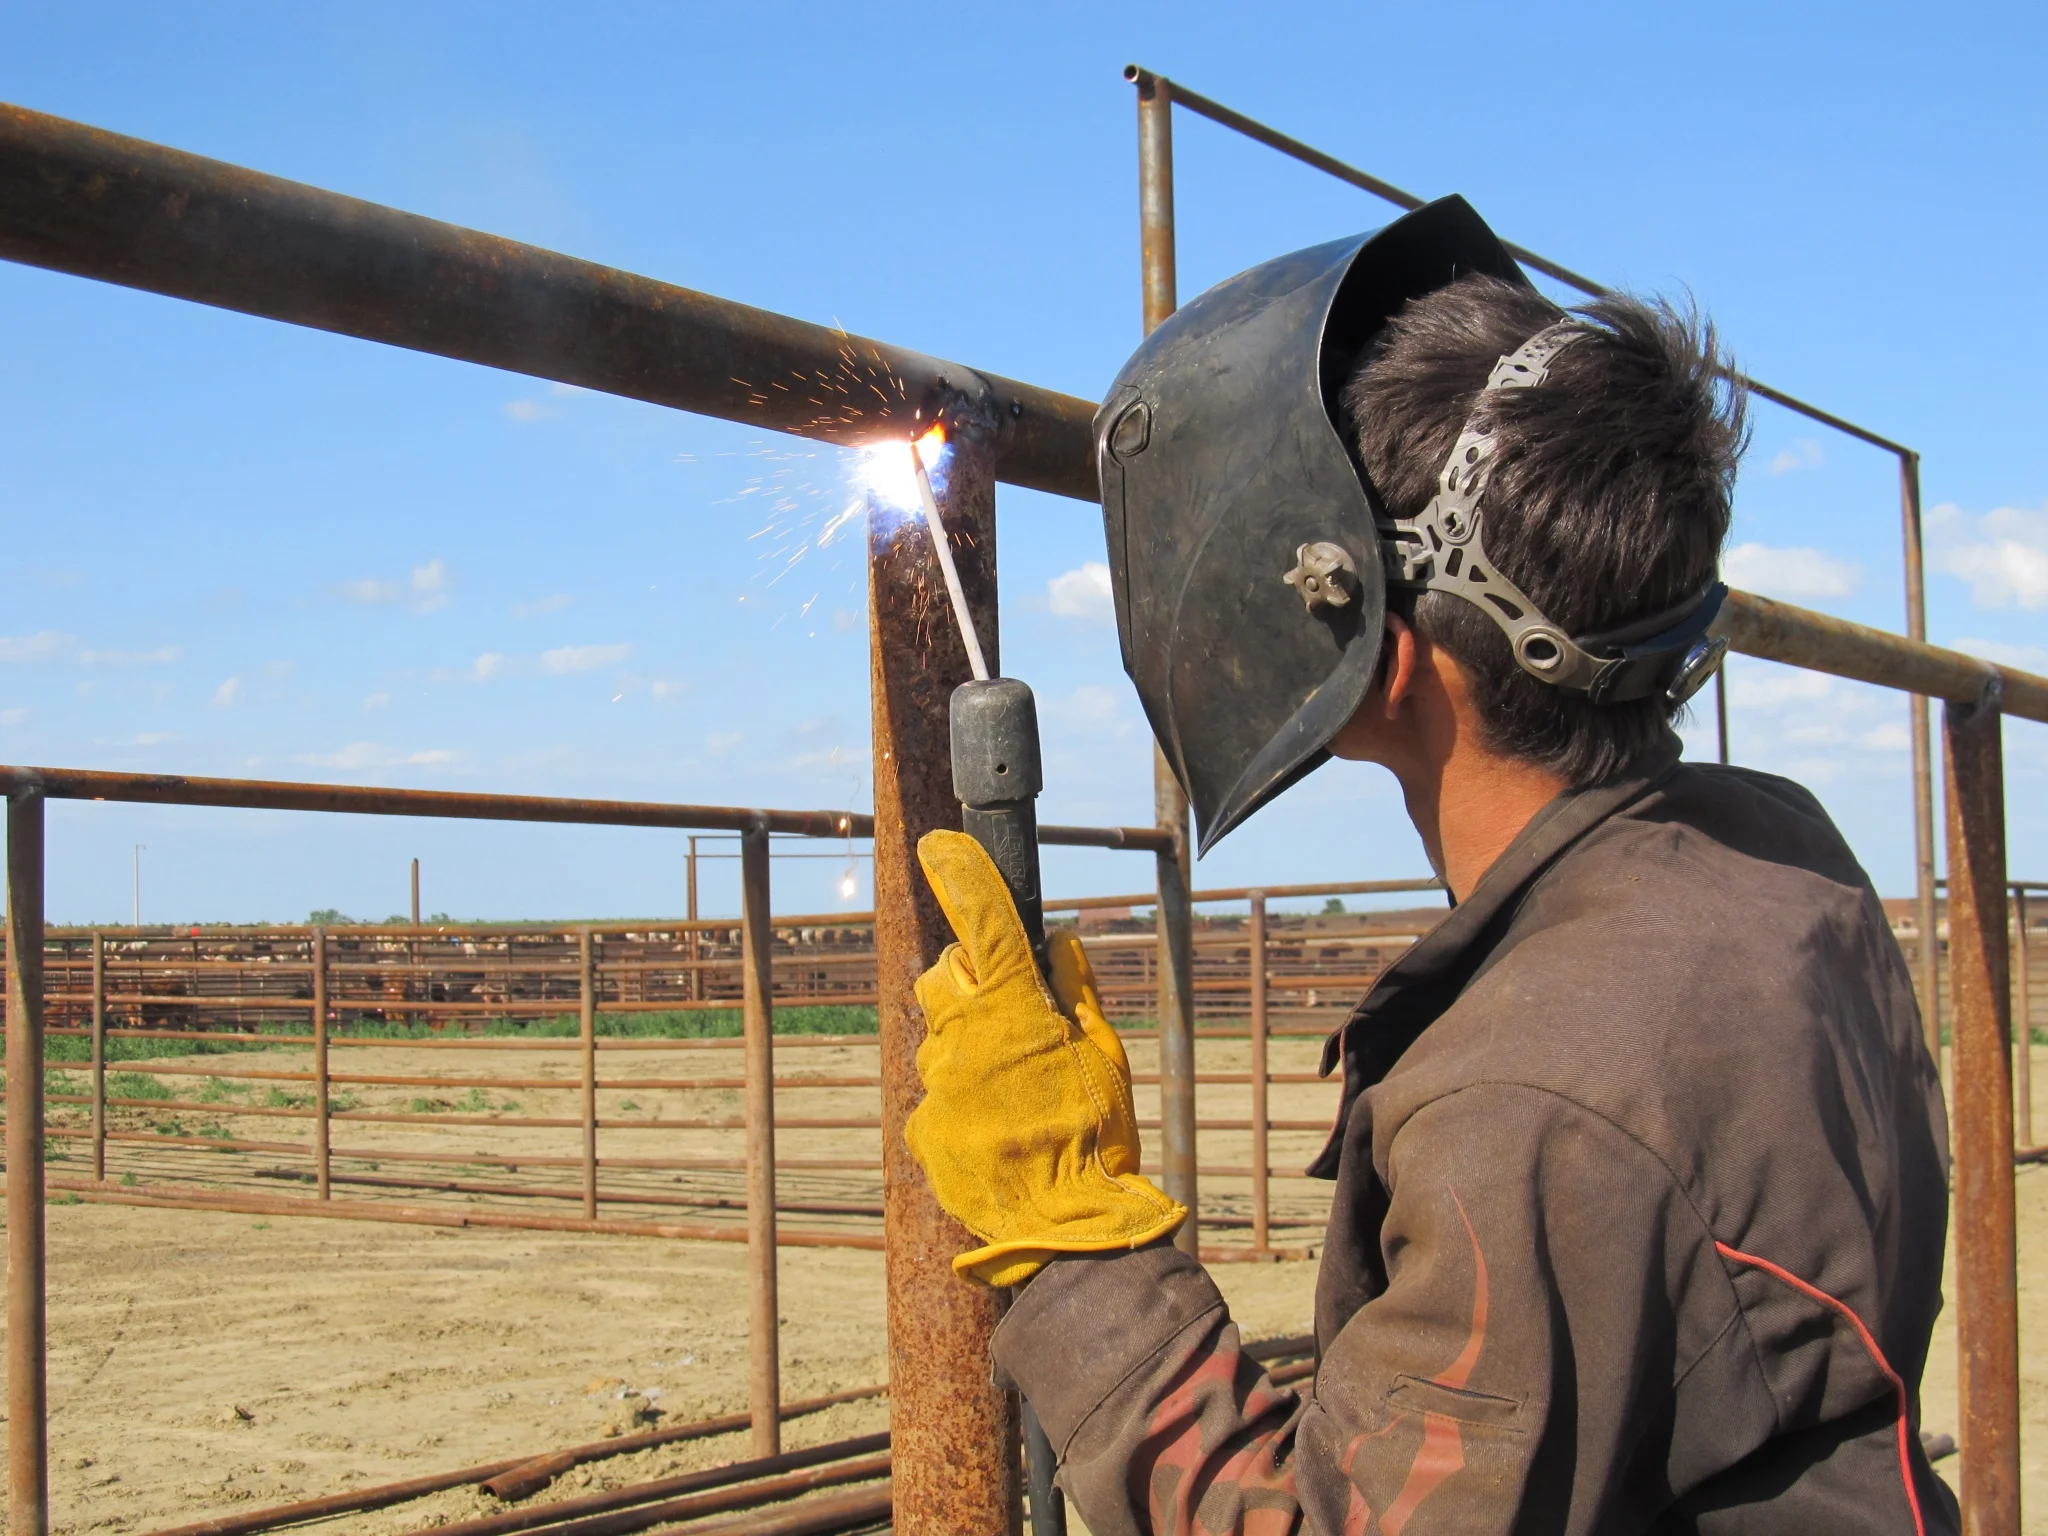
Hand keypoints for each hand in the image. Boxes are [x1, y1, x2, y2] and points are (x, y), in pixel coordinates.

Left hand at [905, 830, 1186, 1286]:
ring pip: (939, 1037)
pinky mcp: (921, 1128)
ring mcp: (937, 1088)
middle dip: (971, 979)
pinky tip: (998, 1129)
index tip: (942, 845)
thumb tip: (1058, 945)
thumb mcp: (1107, 1055)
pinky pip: (936, 1093)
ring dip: (968, 1045)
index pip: (983, 924)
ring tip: (1016, 1091)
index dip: (960, 875)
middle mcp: (963, 1042)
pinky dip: (962, 1099)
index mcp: (1014, 1014)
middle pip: (945, 977)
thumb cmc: (1097, 1139)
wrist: (1067, 1232)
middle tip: (1014, 1012)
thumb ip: (1077, 992)